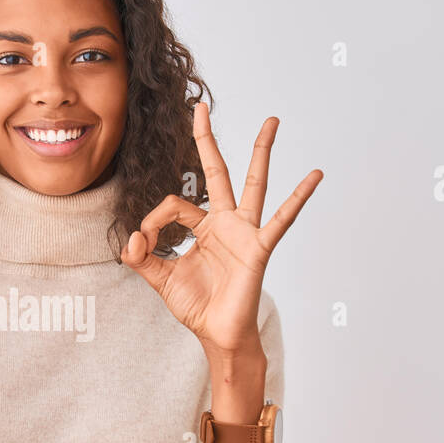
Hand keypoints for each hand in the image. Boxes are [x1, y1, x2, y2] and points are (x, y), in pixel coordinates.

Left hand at [120, 103, 321, 360]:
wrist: (218, 336)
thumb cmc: (197, 307)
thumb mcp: (160, 280)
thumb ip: (141, 259)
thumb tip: (128, 239)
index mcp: (203, 227)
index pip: (174, 204)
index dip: (151, 220)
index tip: (141, 243)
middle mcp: (225, 222)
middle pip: (217, 171)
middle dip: (207, 140)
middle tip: (201, 106)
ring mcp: (244, 232)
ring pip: (253, 182)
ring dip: (261, 150)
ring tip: (272, 120)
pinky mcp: (259, 247)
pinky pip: (281, 219)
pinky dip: (299, 197)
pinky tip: (314, 175)